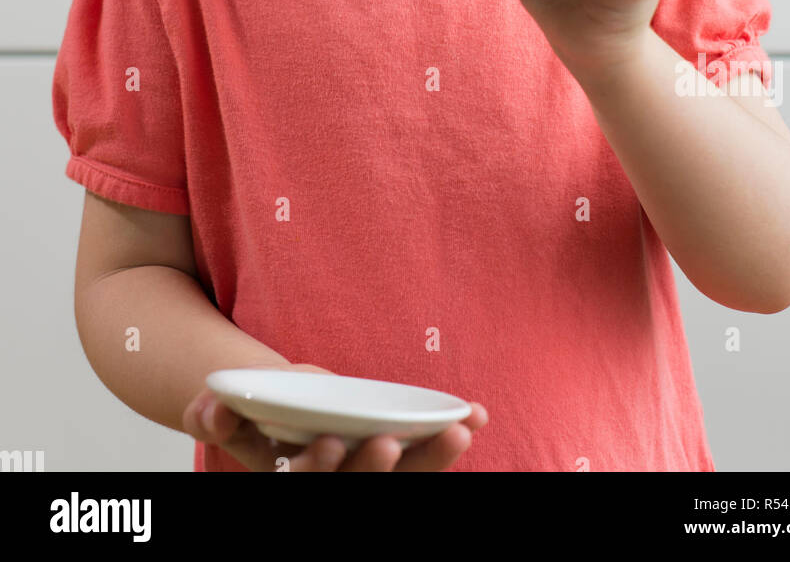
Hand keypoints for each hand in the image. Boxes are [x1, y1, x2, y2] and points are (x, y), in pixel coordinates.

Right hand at [183, 365, 488, 471]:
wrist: (277, 411)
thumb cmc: (260, 413)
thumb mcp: (233, 414)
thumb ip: (216, 413)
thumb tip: (208, 407)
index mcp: (292, 470)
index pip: (305, 480)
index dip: (318, 469)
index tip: (329, 445)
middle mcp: (330, 477)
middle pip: (353, 486)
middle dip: (373, 469)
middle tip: (387, 445)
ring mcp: (360, 470)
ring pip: (398, 479)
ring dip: (429, 457)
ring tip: (457, 432)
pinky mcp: (393, 458)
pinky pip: (424, 458)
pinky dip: (448, 439)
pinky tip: (478, 416)